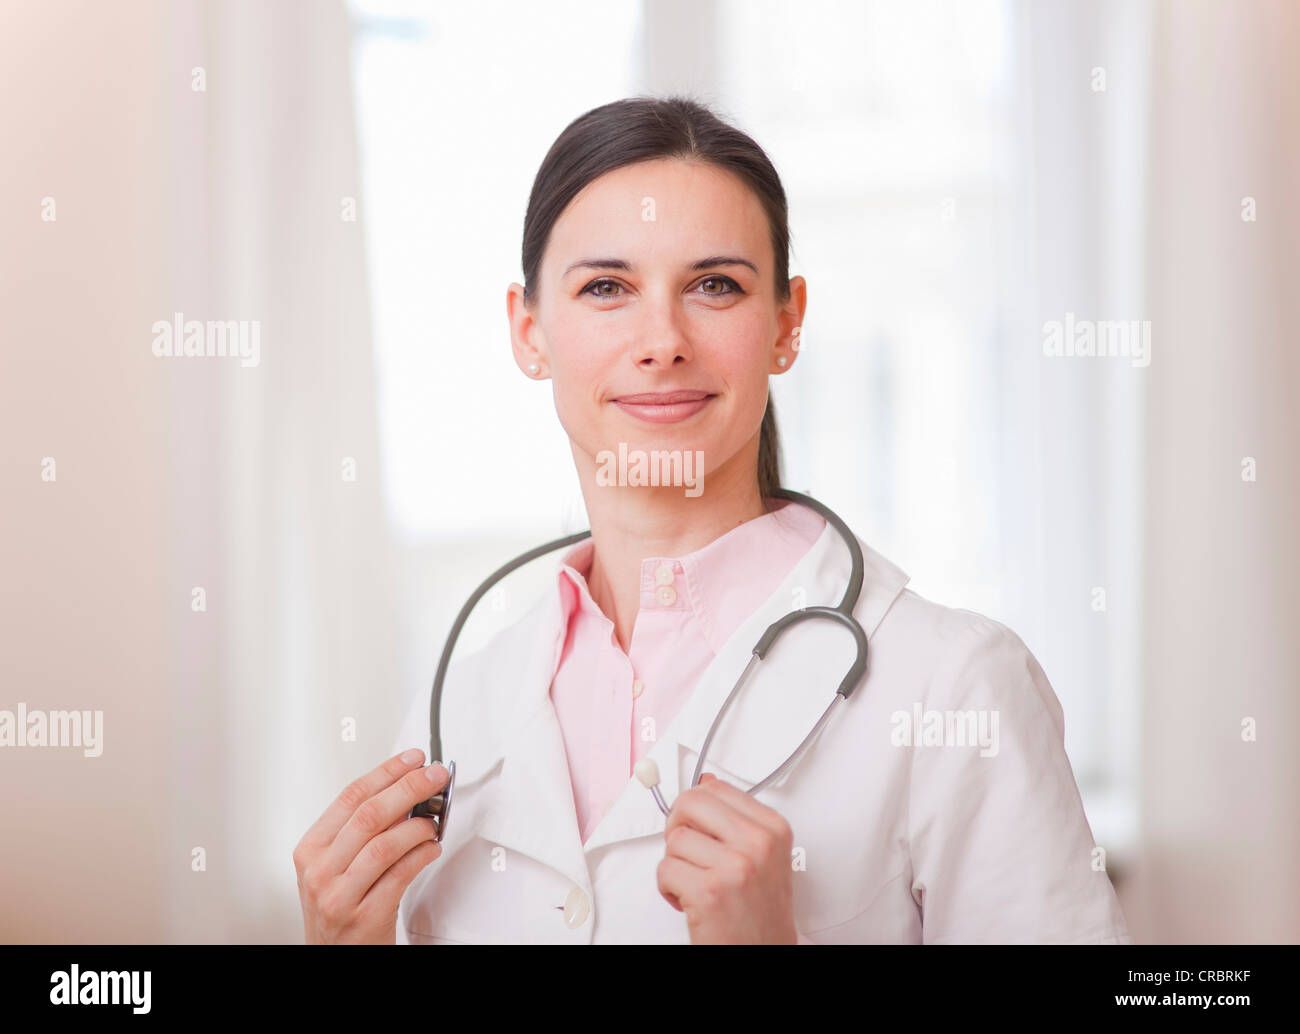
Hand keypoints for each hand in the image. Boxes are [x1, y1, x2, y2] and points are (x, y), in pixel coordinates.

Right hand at [293, 749, 448, 943]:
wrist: (335, 957)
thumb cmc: (339, 908)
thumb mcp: (335, 865)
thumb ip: (361, 831)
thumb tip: (404, 790)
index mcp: (310, 850)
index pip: (350, 796)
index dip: (386, 772)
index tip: (412, 759)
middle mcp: (319, 871)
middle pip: (369, 815)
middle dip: (409, 788)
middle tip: (434, 776)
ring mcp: (338, 896)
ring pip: (384, 845)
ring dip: (418, 827)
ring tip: (434, 822)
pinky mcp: (363, 918)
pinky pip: (400, 876)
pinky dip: (422, 856)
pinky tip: (431, 848)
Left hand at [656, 772, 797, 943]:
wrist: (764, 953)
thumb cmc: (760, 912)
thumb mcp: (762, 856)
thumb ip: (735, 818)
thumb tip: (706, 782)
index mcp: (773, 829)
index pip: (716, 788)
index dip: (695, 809)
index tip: (697, 826)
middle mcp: (758, 844)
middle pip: (691, 802)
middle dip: (677, 826)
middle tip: (685, 850)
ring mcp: (735, 867)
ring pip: (675, 840)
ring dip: (676, 865)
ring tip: (696, 883)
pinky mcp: (709, 892)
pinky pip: (665, 870)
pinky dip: (668, 889)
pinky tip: (689, 900)